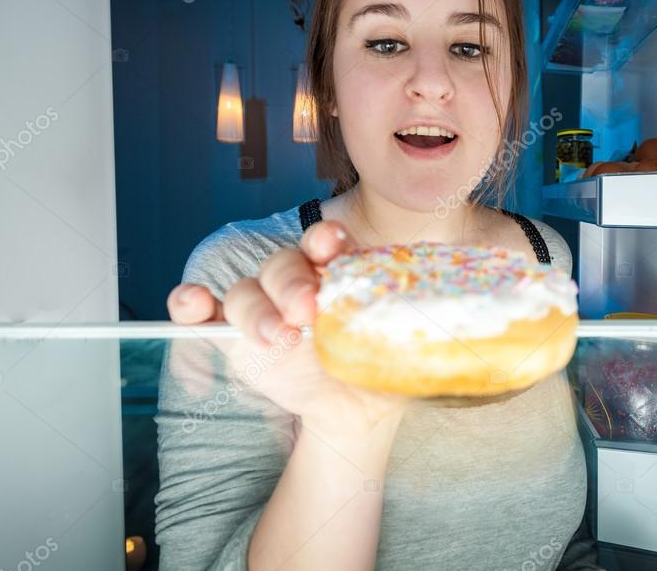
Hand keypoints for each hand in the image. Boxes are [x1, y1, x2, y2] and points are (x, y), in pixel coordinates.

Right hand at [166, 220, 408, 440]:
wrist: (357, 415)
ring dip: (254, 308)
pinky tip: (191, 305)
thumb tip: (465, 340)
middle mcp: (300, 283)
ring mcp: (264, 307)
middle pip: (282, 264)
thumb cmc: (384, 372)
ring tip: (276, 338)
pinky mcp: (234, 336)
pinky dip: (191, 305)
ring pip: (246, 289)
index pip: (327, 245)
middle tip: (306, 310)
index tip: (332, 247)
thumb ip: (420, 337)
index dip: (326, 241)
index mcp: (341, 274)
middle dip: (291, 282)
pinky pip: (204, 313)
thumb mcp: (408, 355)